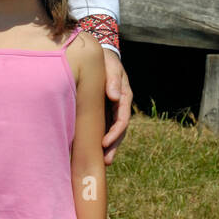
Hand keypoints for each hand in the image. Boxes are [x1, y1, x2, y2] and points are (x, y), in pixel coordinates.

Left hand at [102, 48, 131, 163]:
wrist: (101, 56)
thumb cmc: (106, 60)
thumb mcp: (111, 65)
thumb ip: (113, 79)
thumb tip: (114, 96)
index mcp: (124, 96)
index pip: (122, 118)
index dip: (114, 132)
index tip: (105, 143)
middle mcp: (120, 105)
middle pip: (119, 130)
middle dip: (113, 145)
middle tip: (106, 160)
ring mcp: (113, 109)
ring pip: (113, 131)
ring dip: (110, 147)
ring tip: (103, 162)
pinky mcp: (104, 110)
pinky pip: (104, 127)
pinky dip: (101, 138)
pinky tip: (94, 151)